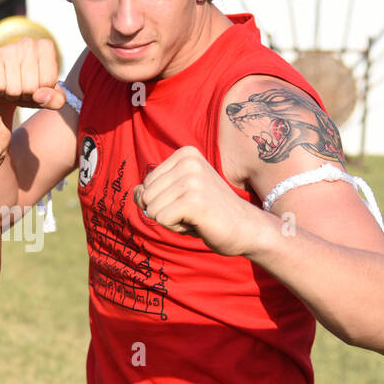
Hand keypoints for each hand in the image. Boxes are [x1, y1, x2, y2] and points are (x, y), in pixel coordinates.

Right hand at [0, 37, 65, 113]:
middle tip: (22, 88)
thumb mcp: (47, 96)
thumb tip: (40, 96)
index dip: (41, 92)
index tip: (36, 86)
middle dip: (26, 95)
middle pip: (31, 87)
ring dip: (12, 95)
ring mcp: (9, 47)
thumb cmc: (28, 88)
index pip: (48, 82)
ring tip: (11, 86)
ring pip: (14, 89)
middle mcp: (29, 42)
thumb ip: (56, 100)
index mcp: (46, 47)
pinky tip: (0, 84)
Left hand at [132, 146, 262, 255]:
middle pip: (145, 195)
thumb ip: (153, 191)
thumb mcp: (178, 195)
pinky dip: (176, 228)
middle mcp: (189, 162)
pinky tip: (198, 224)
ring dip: (171, 221)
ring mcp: (192, 180)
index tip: (190, 202)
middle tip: (193, 212)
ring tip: (196, 217)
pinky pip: (161, 220)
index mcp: (185, 154)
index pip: (146, 183)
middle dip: (164, 211)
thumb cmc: (210, 213)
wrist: (247, 228)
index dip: (163, 200)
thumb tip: (136, 193)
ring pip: (151, 209)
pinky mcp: (194, 201)